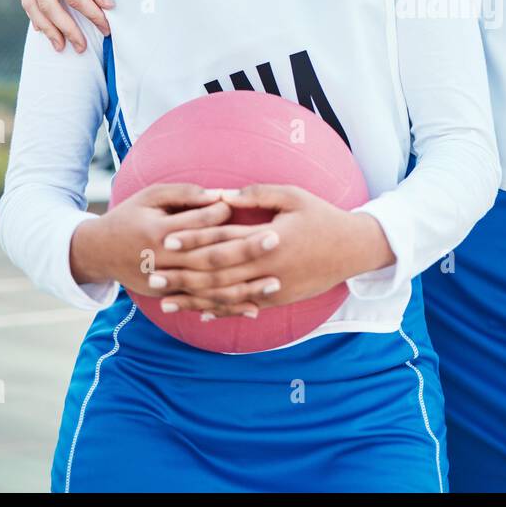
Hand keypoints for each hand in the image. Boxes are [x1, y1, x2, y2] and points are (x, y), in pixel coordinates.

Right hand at [16, 0, 123, 52]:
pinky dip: (32, 11)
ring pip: (31, 4)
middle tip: (82, 47)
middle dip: (67, 30)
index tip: (106, 28)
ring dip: (45, 27)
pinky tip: (42, 25)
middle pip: (49, 6)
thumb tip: (106, 5)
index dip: (91, 15)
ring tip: (59, 45)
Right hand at [69, 183, 263, 317]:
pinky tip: (254, 309)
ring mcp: (165, 283)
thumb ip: (184, 194)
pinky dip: (227, 308)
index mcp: (157, 232)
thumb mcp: (151, 196)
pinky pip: (202, 304)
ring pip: (208, 289)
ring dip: (244, 288)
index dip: (224, 216)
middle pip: (208, 258)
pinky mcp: (168, 296)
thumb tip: (220, 195)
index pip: (197, 225)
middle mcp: (162, 261)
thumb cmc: (131, 215)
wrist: (98, 251)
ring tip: (275, 283)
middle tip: (276, 240)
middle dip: (244, 250)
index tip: (250, 208)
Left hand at [155, 184, 395, 317]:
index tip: (165, 241)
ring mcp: (273, 287)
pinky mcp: (279, 299)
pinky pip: (244, 307)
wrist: (354, 249)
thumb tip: (220, 194)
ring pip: (226, 296)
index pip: (222, 241)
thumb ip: (256, 195)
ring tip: (165, 300)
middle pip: (217, 274)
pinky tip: (199, 312)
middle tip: (152, 275)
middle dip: (182, 275)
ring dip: (193, 299)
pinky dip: (220, 310)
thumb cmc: (322, 216)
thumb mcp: (293, 196)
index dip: (192, 241)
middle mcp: (268, 267)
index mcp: (269, 239)